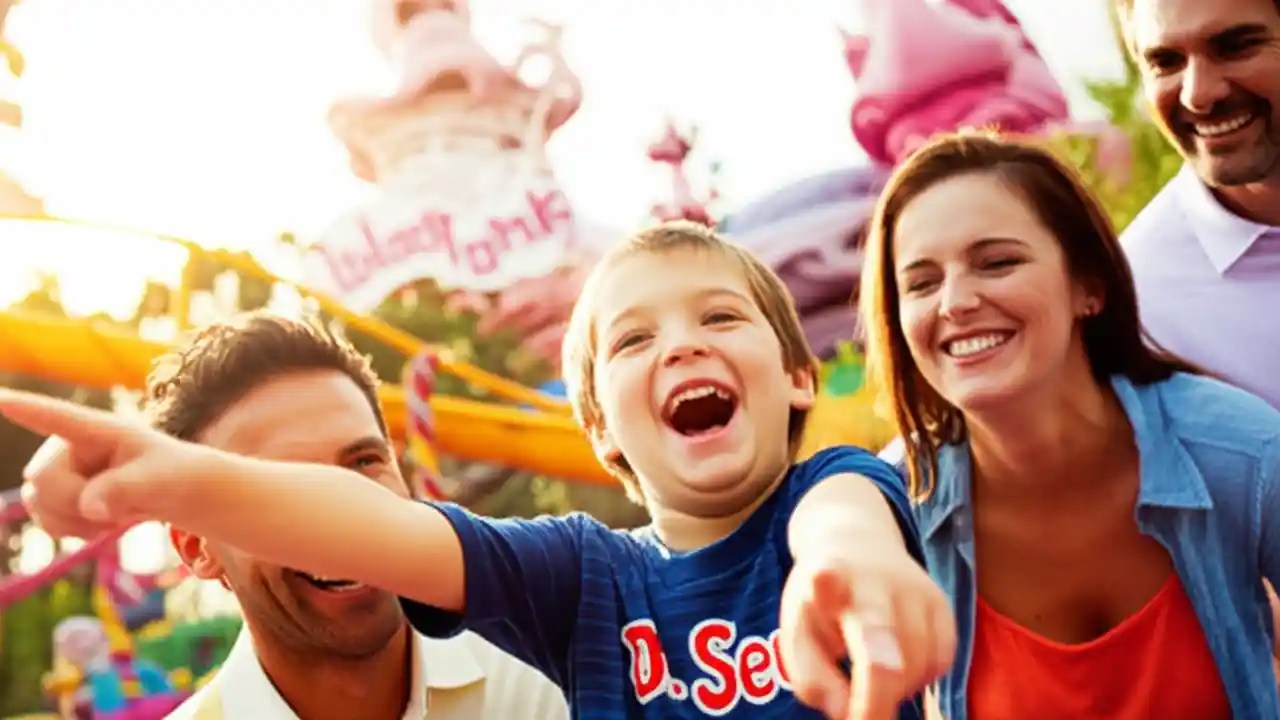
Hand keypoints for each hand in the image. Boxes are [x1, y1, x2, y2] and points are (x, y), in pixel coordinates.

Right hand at [0, 389, 203, 537]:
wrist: (171, 494)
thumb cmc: (171, 475)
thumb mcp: (160, 479)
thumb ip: (127, 488)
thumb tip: (88, 507)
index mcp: (99, 429)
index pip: (56, 417)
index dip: (25, 408)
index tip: (0, 399)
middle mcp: (69, 445)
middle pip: (43, 478)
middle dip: (76, 501)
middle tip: (118, 506)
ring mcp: (58, 470)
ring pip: (38, 503)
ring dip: (77, 520)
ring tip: (114, 513)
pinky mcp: (54, 497)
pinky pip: (45, 521)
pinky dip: (73, 531)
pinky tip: (100, 523)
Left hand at [779, 549, 954, 719]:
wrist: (860, 546)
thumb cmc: (822, 602)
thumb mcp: (798, 631)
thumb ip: (811, 677)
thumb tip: (845, 713)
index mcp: (826, 579)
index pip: (828, 579)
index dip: (825, 583)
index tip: (823, 577)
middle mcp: (874, 580)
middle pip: (884, 645)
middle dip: (875, 697)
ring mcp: (915, 590)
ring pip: (916, 663)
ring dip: (896, 689)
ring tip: (871, 678)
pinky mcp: (943, 604)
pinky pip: (940, 661)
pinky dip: (920, 677)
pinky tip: (898, 663)